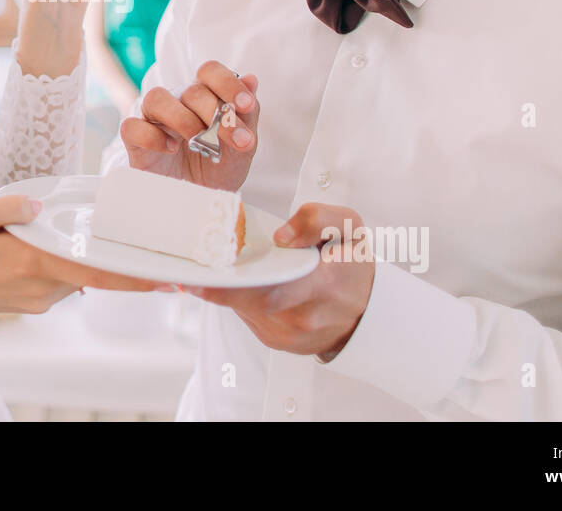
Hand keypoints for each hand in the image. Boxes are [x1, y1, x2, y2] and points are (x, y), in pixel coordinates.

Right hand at [0, 194, 156, 332]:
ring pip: (79, 276)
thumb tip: (39, 205)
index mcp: (32, 263)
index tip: (164, 278)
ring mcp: (38, 299)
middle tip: (156, 250)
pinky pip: (64, 280)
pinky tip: (72, 246)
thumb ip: (7, 207)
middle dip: (123, 264)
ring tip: (112, 238)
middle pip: (94, 274)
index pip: (93, 273)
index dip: (131, 278)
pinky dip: (74, 265)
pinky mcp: (33, 301)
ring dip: (93, 261)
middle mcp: (42, 287)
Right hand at [119, 61, 258, 190]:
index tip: (246, 106)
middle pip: (191, 90)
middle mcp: (178, 102)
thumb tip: (251, 79)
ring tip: (200, 142)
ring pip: (156, 98)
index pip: (210, 71)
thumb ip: (247, 114)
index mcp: (205, 96)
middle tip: (236, 141)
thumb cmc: (221, 168)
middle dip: (217, 115)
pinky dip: (152, 137)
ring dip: (183, 119)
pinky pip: (132, 127)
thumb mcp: (243, 145)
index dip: (228, 83)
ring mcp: (155, 120)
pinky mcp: (136, 140)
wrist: (203, 200)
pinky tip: (172, 150)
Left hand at [183, 203, 374, 358]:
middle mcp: (305, 316)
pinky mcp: (278, 342)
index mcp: (323, 284)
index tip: (196, 281)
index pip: (271, 289)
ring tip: (216, 271)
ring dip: (229, 290)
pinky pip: (248, 317)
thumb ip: (317, 220)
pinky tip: (241, 283)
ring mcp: (290, 335)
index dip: (229, 288)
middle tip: (194, 270)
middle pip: (249, 301)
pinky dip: (240, 299)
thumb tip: (281, 236)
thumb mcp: (348, 227)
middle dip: (220, 286)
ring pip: (244, 308)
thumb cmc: (352, 264)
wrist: (367, 310)